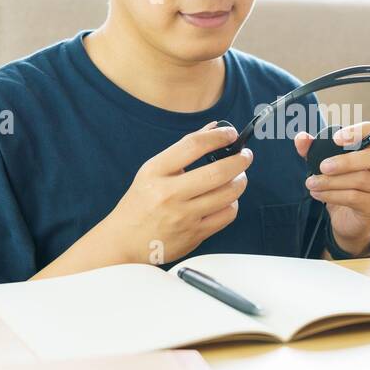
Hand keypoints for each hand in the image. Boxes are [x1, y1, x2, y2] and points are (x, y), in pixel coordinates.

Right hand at [104, 121, 252, 264]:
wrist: (124, 241)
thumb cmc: (141, 203)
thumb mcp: (152, 171)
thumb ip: (183, 149)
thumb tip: (214, 128)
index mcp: (155, 172)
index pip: (193, 146)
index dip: (218, 136)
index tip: (230, 134)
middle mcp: (169, 194)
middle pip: (217, 172)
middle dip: (239, 160)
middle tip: (245, 156)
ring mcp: (183, 216)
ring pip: (227, 194)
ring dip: (240, 181)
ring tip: (238, 177)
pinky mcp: (194, 235)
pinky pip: (226, 215)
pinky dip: (232, 204)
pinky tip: (226, 199)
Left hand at [294, 121, 369, 255]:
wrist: (346, 218)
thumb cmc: (339, 184)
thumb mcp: (324, 165)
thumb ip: (312, 150)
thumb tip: (301, 138)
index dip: (356, 132)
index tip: (335, 139)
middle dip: (346, 161)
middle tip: (322, 166)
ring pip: (359, 180)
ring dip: (330, 181)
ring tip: (311, 183)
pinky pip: (353, 197)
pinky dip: (331, 195)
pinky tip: (317, 194)